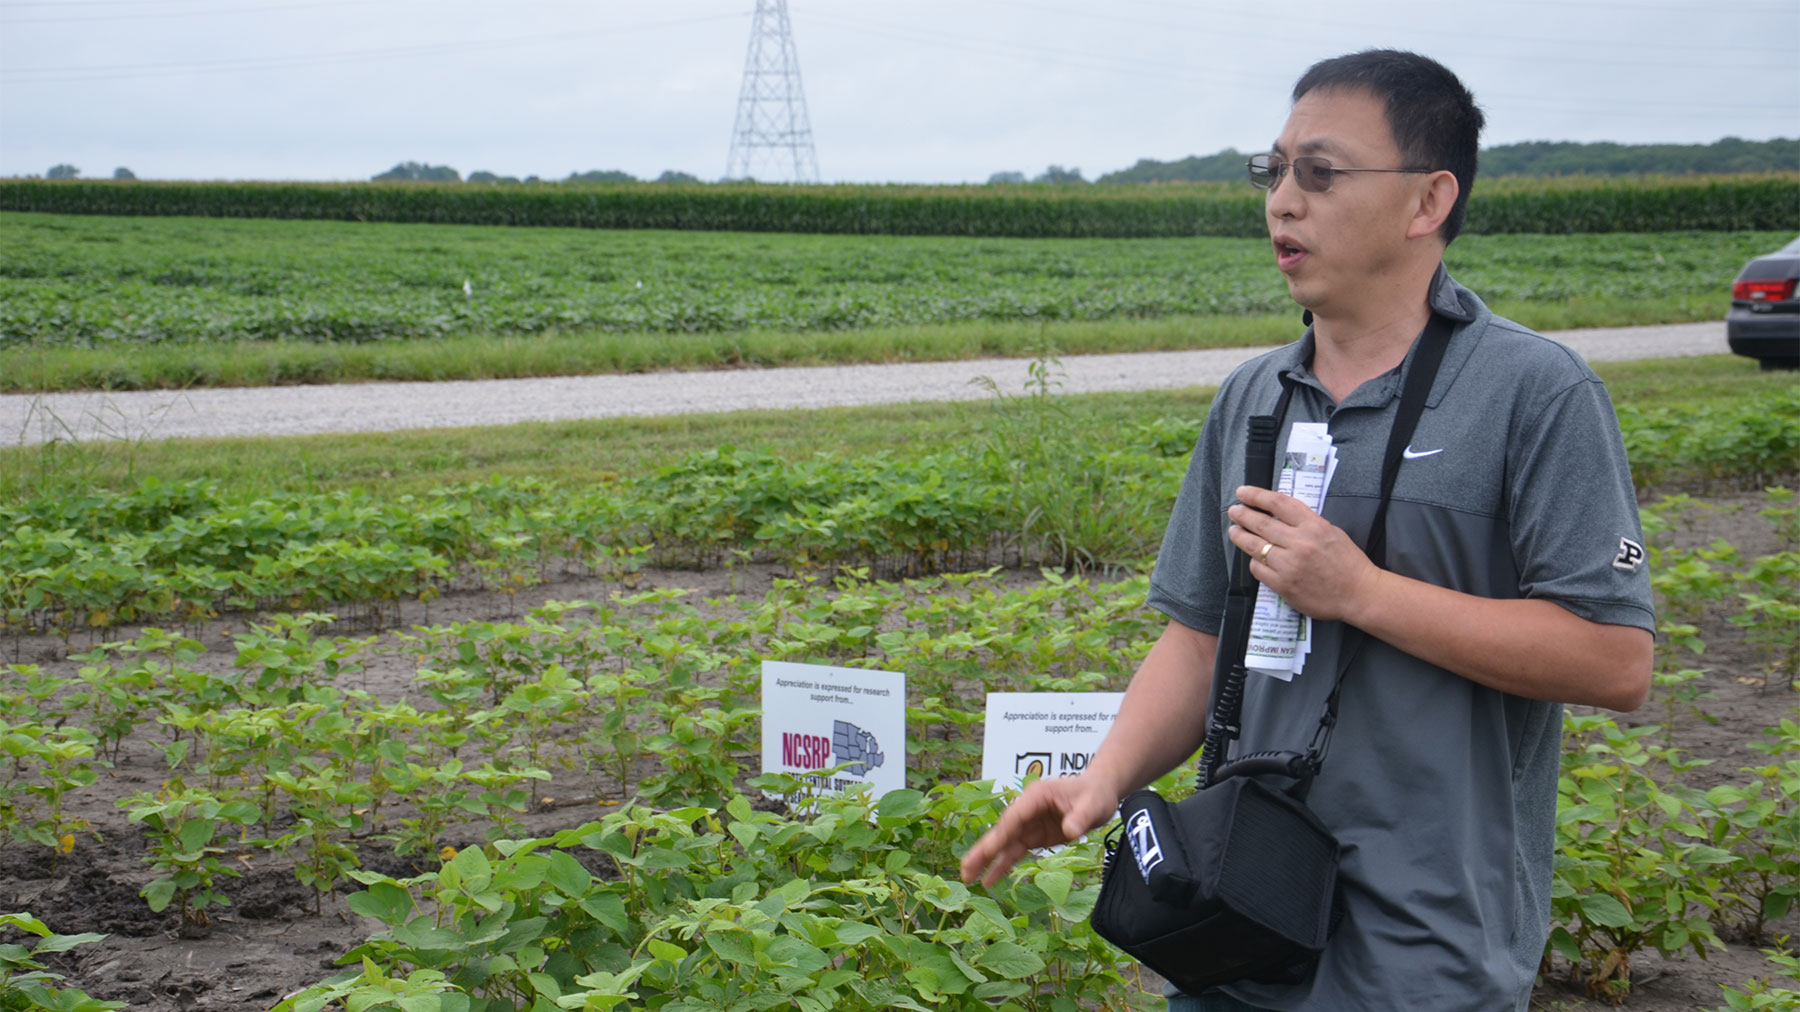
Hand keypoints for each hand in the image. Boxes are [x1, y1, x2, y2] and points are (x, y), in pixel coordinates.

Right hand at [959, 773, 1117, 888]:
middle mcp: (1027, 808)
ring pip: (1004, 844)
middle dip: (983, 850)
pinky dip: (1003, 864)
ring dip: (987, 860)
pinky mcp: (1034, 835)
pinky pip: (1015, 851)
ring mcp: (1029, 823)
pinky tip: (989, 879)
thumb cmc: (1095, 794)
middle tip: (965, 868)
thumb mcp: (1093, 805)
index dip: (1001, 834)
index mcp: (1036, 796)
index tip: (988, 851)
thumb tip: (1070, 832)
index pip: (1015, 817)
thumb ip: (1080, 817)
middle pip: (1002, 831)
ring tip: (968, 877)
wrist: (1099, 793)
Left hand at [1226, 484, 1383, 623]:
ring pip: (1255, 546)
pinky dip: (1254, 561)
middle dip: (1243, 515)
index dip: (1257, 495)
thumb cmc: (1349, 563)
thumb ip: (1306, 523)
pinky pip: (1259, 569)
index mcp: (1313, 526)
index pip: (1278, 503)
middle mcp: (1300, 543)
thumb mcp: (1332, 532)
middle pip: (1261, 523)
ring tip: (1234, 531)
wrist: (1360, 594)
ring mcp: (1290, 565)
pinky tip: (1253, 558)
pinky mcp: (1284, 585)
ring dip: (1240, 536)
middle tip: (1233, 511)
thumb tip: (1280, 516)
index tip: (1243, 492)